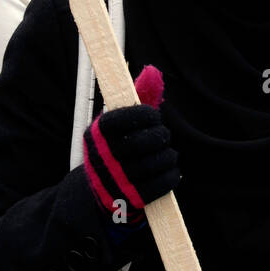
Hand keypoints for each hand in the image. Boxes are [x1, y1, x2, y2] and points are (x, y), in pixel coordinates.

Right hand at [83, 65, 178, 216]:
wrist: (98, 190)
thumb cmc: (115, 147)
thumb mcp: (119, 123)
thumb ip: (137, 97)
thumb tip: (153, 72)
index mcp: (98, 132)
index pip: (128, 117)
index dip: (147, 115)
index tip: (154, 117)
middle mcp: (104, 156)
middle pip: (145, 141)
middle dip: (160, 136)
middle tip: (162, 136)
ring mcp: (117, 179)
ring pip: (156, 163)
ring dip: (168, 156)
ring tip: (167, 154)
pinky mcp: (131, 198)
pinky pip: (162, 184)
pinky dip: (171, 176)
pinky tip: (170, 170)